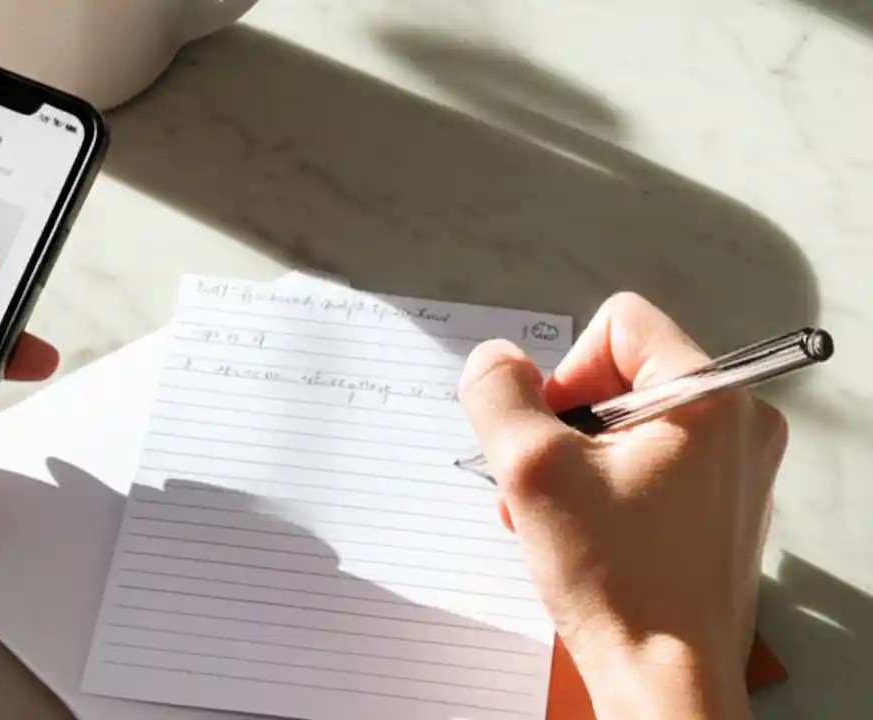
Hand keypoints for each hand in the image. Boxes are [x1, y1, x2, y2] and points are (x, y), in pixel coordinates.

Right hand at [459, 293, 784, 719]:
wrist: (664, 678)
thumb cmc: (615, 580)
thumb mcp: (531, 470)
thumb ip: (498, 394)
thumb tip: (496, 361)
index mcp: (709, 396)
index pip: (619, 323)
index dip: (565, 372)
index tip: (550, 437)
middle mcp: (738, 423)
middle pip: (621, 376)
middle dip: (563, 426)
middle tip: (542, 484)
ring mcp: (735, 469)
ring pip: (628, 426)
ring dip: (575, 463)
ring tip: (552, 517)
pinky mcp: (720, 508)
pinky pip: (649, 467)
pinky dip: (604, 490)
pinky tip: (580, 535)